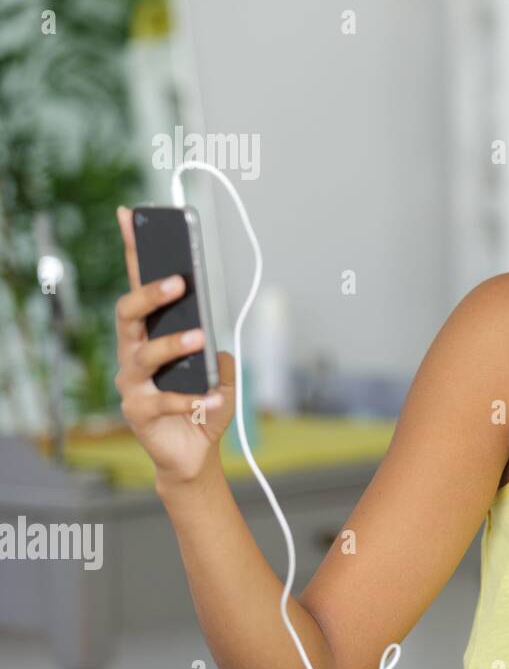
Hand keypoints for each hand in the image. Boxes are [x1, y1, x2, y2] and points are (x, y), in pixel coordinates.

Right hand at [113, 206, 235, 485]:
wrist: (194, 453)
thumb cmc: (202, 404)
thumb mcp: (219, 372)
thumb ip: (218, 352)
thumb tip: (214, 339)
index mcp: (150, 334)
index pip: (138, 286)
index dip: (133, 251)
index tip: (131, 215)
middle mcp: (133, 354)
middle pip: (129, 314)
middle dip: (150, 294)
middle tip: (178, 282)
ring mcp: (132, 384)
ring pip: (143, 355)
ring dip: (173, 343)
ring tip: (200, 337)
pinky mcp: (138, 412)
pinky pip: (164, 401)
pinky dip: (193, 399)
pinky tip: (213, 399)